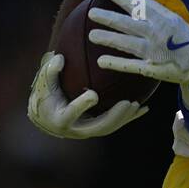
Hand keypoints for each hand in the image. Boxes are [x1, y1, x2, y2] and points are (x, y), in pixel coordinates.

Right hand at [27, 51, 149, 138]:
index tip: (93, 95)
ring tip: (136, 104)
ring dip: (124, 118)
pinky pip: (115, 124)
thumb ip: (50, 71)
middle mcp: (77, 129)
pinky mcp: (98, 128)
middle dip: (114, 116)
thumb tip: (60, 57)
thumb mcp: (44, 83)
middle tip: (128, 103)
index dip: (82, 106)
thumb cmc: (45, 96)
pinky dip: (130, 118)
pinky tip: (144, 108)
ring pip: (109, 127)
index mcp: (61, 119)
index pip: (71, 113)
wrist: (47, 117)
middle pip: (98, 126)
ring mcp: (89, 130)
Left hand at [88, 0, 188, 90]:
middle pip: (128, 24)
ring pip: (127, 43)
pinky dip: (116, 63)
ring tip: (92, 35)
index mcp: (163, 19)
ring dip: (108, 38)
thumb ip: (155, 10)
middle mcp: (157, 33)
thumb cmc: (187, 39)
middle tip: (92, 13)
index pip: (139, 5)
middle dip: (108, 17)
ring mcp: (154, 51)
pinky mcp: (152, 67)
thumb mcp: (174, 19)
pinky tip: (101, 61)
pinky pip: (131, 65)